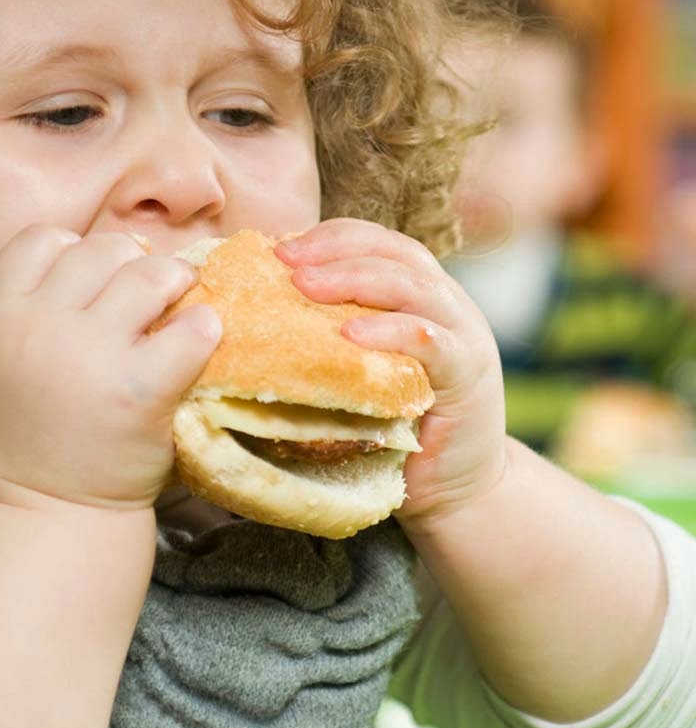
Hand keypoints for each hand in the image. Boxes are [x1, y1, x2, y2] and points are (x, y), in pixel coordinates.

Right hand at [0, 226, 221, 510]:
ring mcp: (91, 356)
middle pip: (101, 250)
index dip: (74, 249)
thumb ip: (27, 310)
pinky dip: (204, 327)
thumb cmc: (26, 439)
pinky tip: (200, 338)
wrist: (47, 516)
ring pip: (148, 274)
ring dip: (173, 280)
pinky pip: (191, 329)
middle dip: (131, 261)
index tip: (94, 277)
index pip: (42, 239)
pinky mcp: (142, 390)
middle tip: (149, 289)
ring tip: (180, 299)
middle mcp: (39, 327)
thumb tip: (94, 258)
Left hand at [275, 218, 507, 524]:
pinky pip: (432, 342)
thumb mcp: (361, 369)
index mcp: (420, 294)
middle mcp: (447, 304)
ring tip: (306, 286)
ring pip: (413, 287)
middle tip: (285, 261)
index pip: (378, 242)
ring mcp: (464, 336)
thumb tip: (258, 314)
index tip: (280, 247)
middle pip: (394, 253)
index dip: (331, 237)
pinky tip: (351, 334)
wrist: (456, 489)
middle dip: (335, 250)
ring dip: (355, 279)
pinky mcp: (468, 377)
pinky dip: (391, 332)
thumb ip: (332, 336)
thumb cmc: (394, 427)